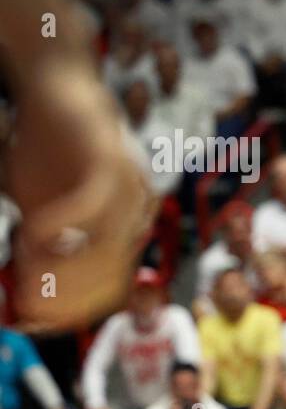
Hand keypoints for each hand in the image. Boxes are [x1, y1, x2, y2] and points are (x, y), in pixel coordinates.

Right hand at [5, 56, 153, 329]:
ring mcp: (130, 186)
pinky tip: (29, 233)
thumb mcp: (37, 205)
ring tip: (26, 279)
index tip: (36, 324)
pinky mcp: (112, 160)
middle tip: (27, 312)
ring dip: (60, 269)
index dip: (75, 310)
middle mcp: (136, 210)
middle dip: (65, 299)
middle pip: (109, 274)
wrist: (54, 84)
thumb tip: (27, 290)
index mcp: (126, 225)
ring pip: (103, 246)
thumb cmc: (45, 145)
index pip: (111, 284)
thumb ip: (38, 245)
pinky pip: (91, 206)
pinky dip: (60, 226)